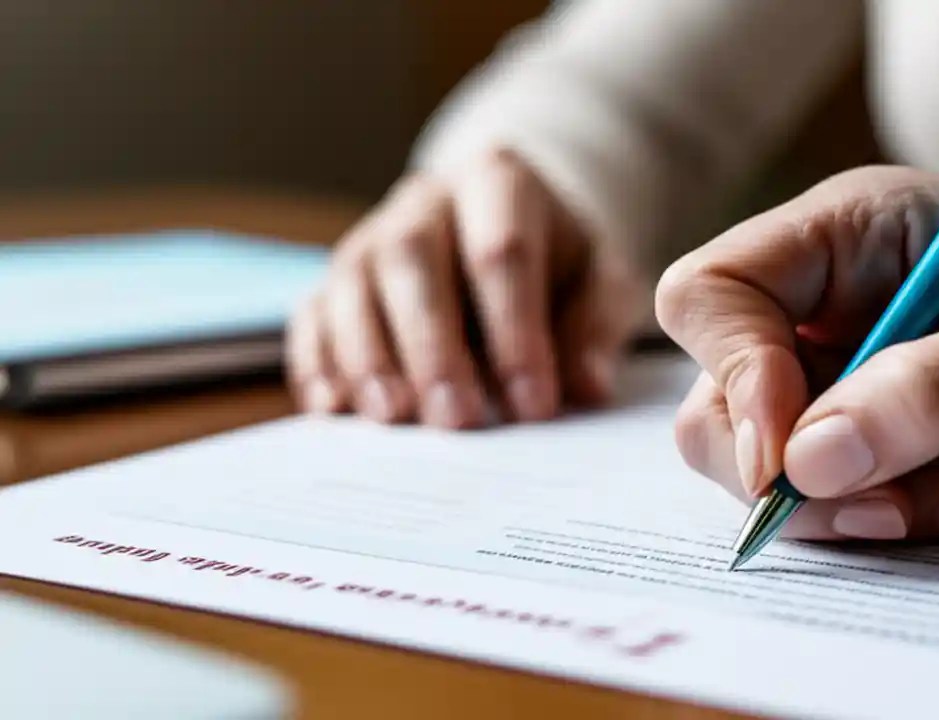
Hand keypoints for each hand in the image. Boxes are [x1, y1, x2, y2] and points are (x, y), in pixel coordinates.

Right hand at [287, 149, 641, 426]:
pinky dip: (317, 362)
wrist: (507, 235)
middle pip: (413, 258)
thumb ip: (599, 326)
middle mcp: (425, 201)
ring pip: (351, 282)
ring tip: (395, 417)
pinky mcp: (334, 279)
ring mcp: (371, 237)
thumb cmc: (559, 266)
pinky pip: (312, 314)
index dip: (516, 331)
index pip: (502, 251)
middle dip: (433, 345)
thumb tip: (586, 386)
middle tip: (458, 420)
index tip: (535, 405)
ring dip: (368, 355)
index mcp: (499, 182)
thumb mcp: (603, 281)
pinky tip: (333, 408)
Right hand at [656, 166, 938, 541]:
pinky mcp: (884, 450)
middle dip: (780, 460)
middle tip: (877, 498)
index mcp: (856, 234)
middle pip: (719, 388)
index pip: (718, 291)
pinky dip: (876, 521)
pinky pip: (825, 502)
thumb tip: (805, 459)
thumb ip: (927, 392)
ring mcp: (855, 383)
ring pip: (759, 459)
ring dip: (838, 503)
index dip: (734, 369)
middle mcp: (837, 306)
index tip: (788, 448)